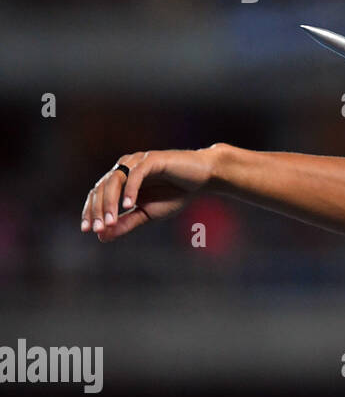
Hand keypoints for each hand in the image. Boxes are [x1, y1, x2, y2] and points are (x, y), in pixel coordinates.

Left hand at [80, 147, 218, 241]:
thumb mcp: (148, 213)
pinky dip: (130, 190)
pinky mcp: (152, 159)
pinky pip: (136, 174)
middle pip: (101, 187)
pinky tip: (128, 205)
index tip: (88, 230)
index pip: (97, 194)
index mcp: (122, 179)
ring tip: (110, 221)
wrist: (204, 178)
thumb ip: (126, 223)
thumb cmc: (177, 193)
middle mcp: (125, 167)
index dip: (90, 211)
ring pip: (114, 180)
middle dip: (98, 210)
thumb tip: (102, 236)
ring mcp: (138, 161)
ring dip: (109, 202)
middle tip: (98, 228)